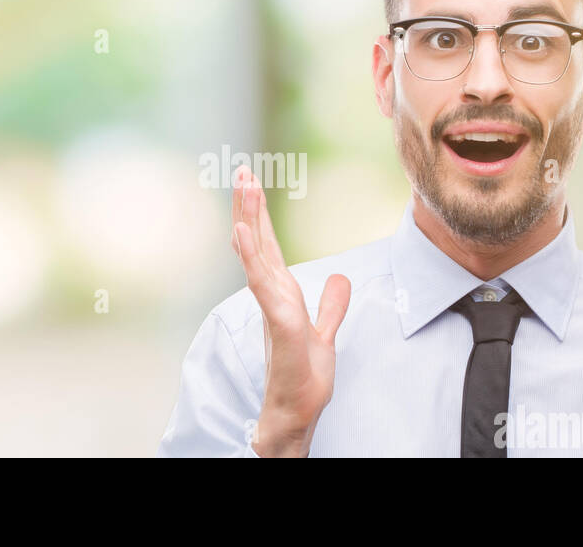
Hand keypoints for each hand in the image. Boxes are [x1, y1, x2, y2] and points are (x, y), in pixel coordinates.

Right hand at [229, 165, 350, 456]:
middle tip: (241, 170)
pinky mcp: (279, 323)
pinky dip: (252, 258)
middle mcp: (272, 295)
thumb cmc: (303, 378)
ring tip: (244, 187)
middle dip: (249, 206)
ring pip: (258, 255)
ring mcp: (272, 307)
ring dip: (249, 220)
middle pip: (258, 242)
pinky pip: (264, 284)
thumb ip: (331, 306)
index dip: (259, 216)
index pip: (268, 247)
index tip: (251, 184)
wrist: (295, 413)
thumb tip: (341, 279)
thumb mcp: (325, 334)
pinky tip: (242, 234)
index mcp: (281, 293)